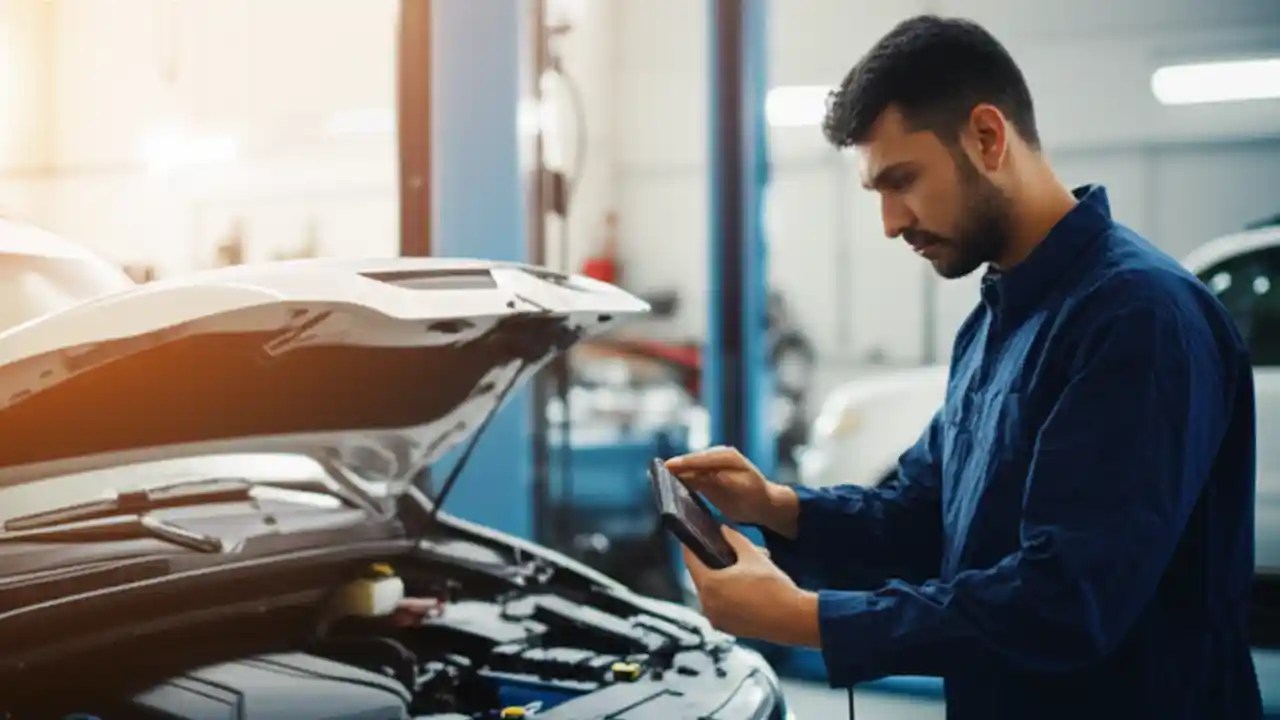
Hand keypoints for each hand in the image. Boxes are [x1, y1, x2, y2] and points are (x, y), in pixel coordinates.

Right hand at [665, 446, 799, 537]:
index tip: (670, 465)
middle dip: (675, 466)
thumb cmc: (757, 494)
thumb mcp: (745, 487)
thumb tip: (711, 475)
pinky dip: (679, 480)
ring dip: (674, 473)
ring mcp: (710, 468)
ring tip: (656, 476)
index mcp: (727, 456)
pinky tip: (666, 484)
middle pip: (692, 462)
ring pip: (688, 469)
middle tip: (658, 470)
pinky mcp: (706, 479)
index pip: (702, 458)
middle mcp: (717, 459)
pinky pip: (689, 478)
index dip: (686, 462)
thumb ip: (728, 480)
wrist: (762, 504)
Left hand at [682, 526, 819, 647]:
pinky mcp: (727, 629)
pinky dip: (728, 597)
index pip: (690, 560)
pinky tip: (746, 589)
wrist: (792, 619)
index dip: (691, 546)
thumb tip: (723, 529)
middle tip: (730, 553)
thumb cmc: (772, 585)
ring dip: (723, 580)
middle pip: (702, 577)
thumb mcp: (753, 556)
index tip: (692, 537)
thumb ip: (734, 539)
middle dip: (715, 563)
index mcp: (709, 585)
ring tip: (745, 572)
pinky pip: (721, 607)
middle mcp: (706, 605)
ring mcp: (716, 619)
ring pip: (713, 593)